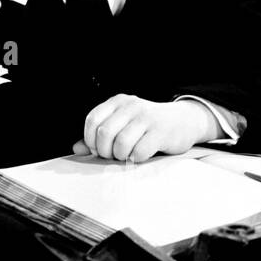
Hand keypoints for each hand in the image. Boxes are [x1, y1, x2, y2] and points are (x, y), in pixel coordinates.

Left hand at [77, 96, 216, 162]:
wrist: (184, 120)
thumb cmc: (148, 125)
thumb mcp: (123, 124)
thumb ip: (99, 135)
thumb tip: (77, 148)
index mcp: (118, 102)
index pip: (92, 120)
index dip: (90, 139)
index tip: (97, 149)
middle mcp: (131, 106)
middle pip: (105, 133)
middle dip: (105, 151)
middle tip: (112, 155)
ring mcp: (146, 118)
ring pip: (121, 143)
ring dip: (121, 156)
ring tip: (126, 155)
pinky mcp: (161, 132)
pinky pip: (140, 151)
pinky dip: (137, 158)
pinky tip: (140, 155)